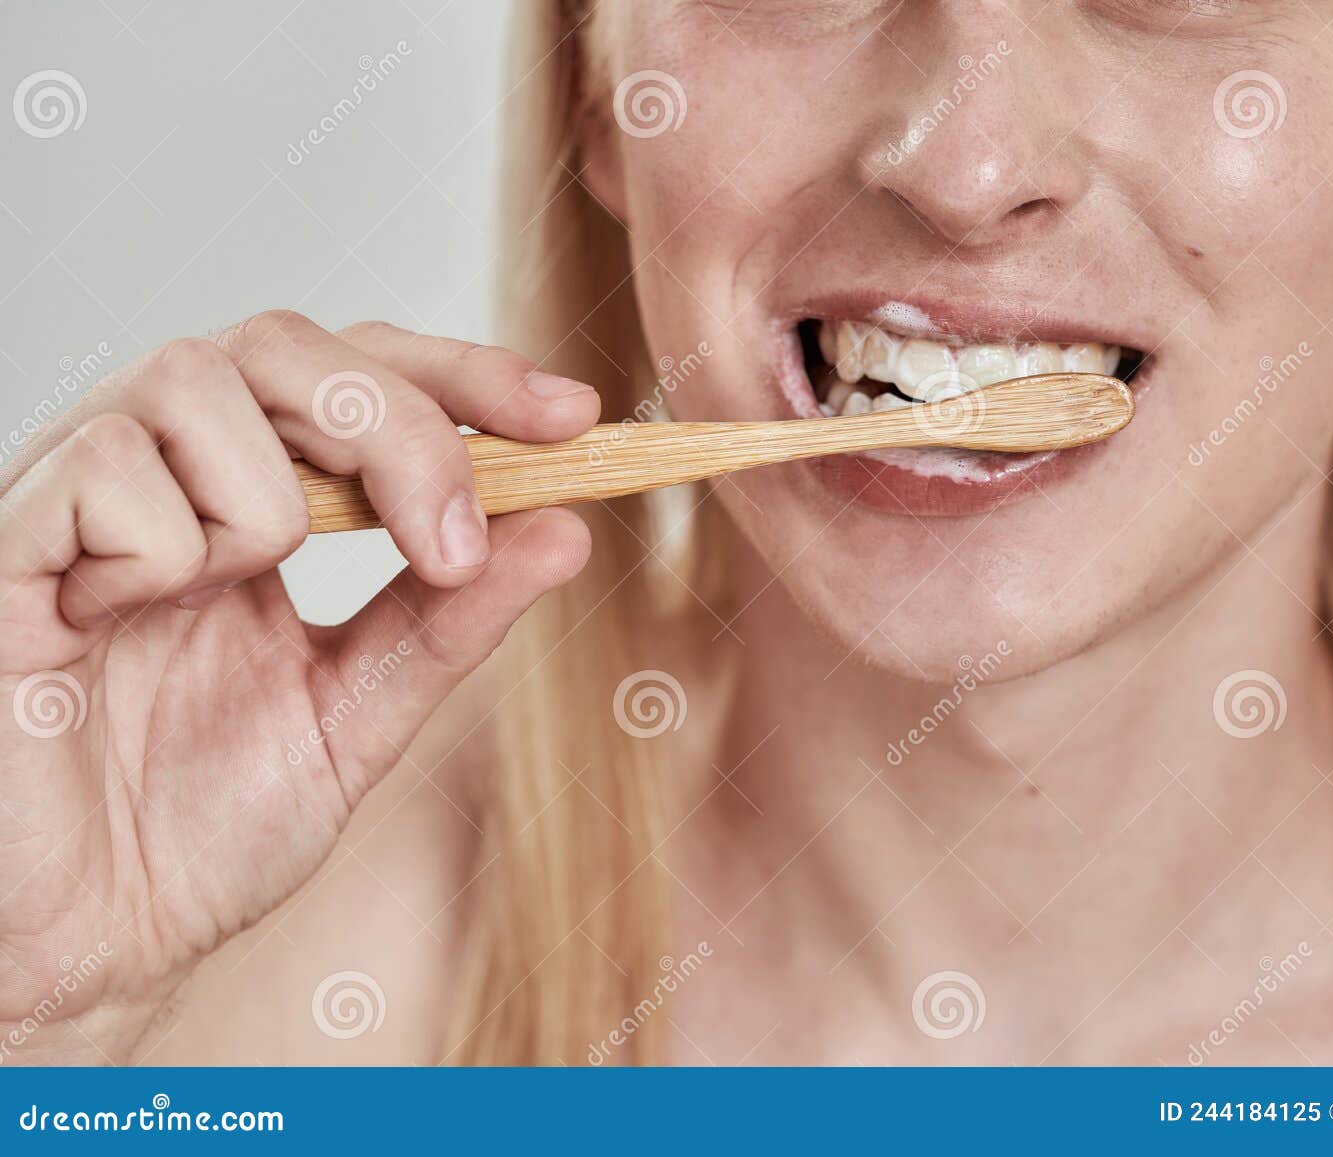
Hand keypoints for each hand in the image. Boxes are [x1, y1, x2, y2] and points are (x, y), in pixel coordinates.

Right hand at [0, 312, 597, 1061]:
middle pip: (292, 345)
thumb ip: (449, 618)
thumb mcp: (360, 714)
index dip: (467, 377)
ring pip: (196, 379)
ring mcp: (78, 496)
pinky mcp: (3, 543)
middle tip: (447, 547)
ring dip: (265, 502)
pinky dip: (156, 547)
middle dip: (402, 427)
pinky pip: (102, 467)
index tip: (572, 416)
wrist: (89, 944)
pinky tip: (117, 622)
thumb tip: (564, 529)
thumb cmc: (202, 830)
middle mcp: (168, 474)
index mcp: (251, 501)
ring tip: (226, 604)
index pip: (363, 374)